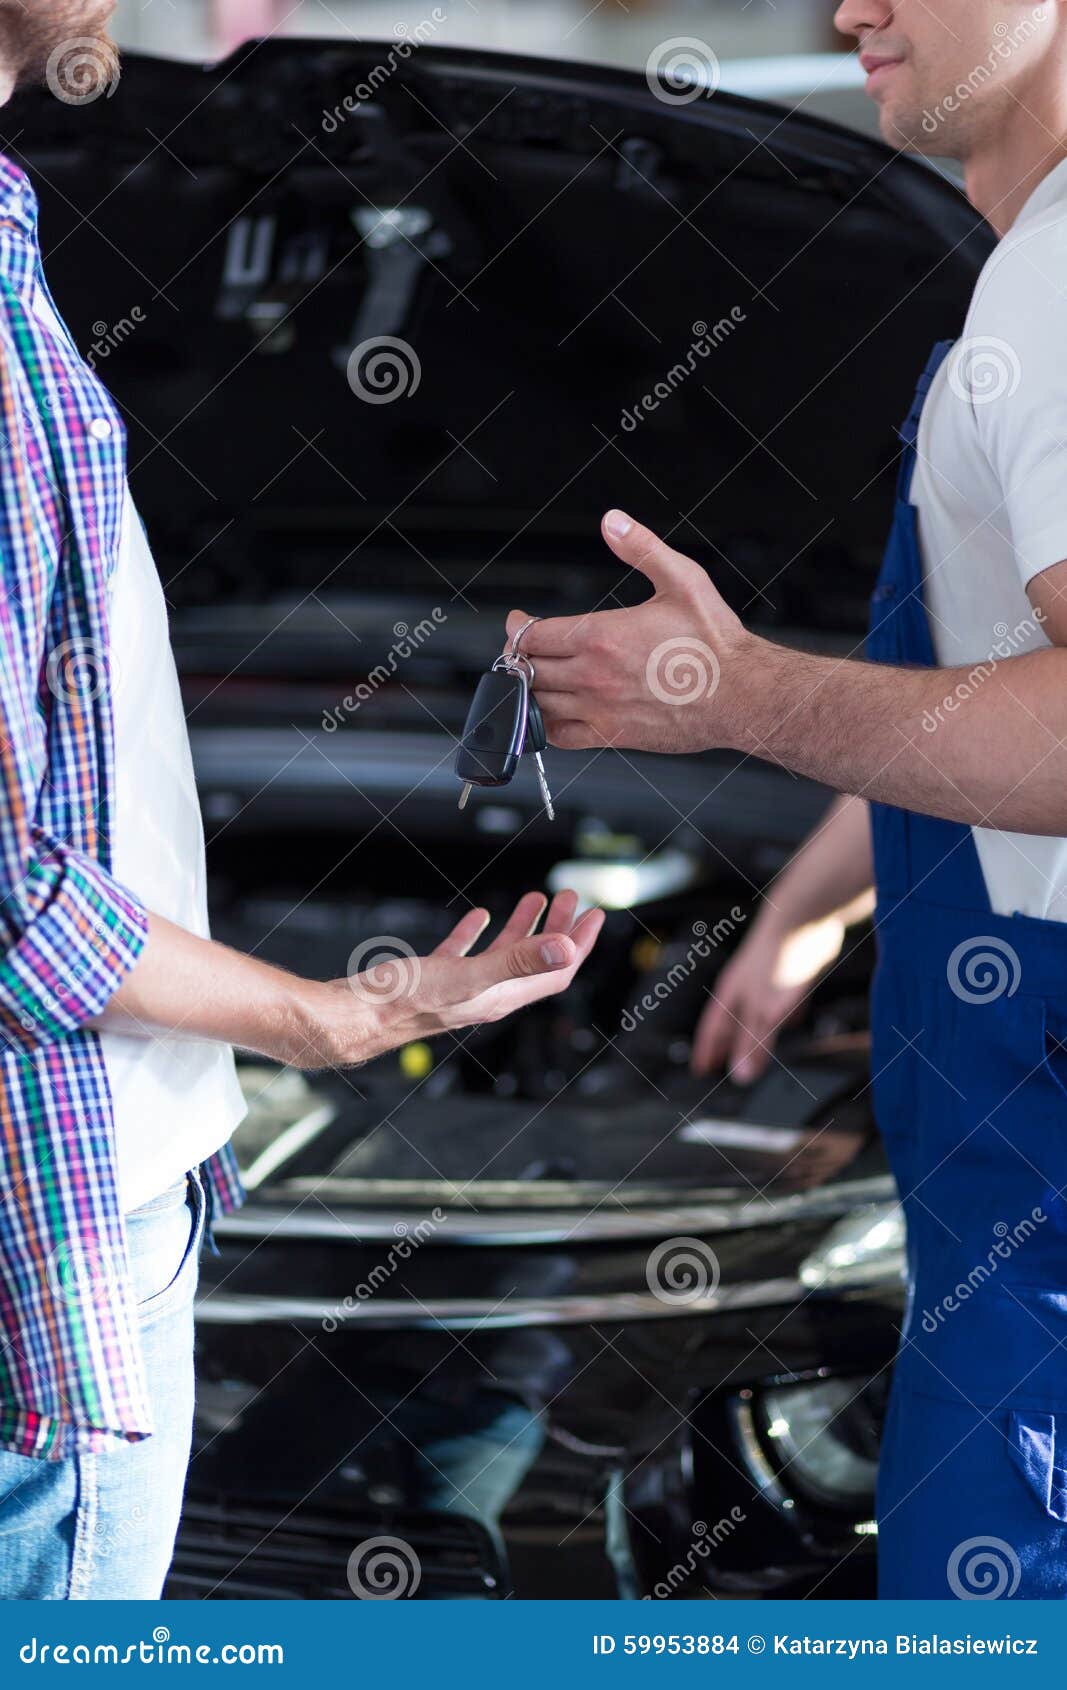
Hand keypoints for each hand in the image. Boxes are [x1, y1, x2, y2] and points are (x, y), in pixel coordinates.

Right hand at [301, 890, 603, 1067]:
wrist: (355, 1017)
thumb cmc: (406, 1001)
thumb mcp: (470, 976)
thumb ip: (519, 961)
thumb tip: (568, 949)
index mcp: (502, 997)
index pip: (556, 971)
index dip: (580, 944)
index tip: (595, 914)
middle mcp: (486, 996)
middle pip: (536, 961)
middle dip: (559, 929)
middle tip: (572, 898)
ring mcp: (460, 989)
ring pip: (504, 956)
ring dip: (525, 927)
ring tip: (537, 898)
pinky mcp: (434, 980)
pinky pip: (465, 954)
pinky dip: (478, 933)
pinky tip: (480, 916)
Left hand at [505, 510, 751, 754]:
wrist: (741, 694)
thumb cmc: (715, 642)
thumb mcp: (682, 579)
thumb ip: (642, 547)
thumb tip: (613, 521)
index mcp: (600, 636)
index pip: (533, 636)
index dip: (517, 628)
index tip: (518, 623)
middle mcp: (593, 675)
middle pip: (530, 669)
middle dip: (521, 656)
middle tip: (524, 649)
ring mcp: (599, 708)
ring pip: (539, 702)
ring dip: (531, 689)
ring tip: (535, 677)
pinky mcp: (612, 735)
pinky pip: (559, 736)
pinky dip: (545, 725)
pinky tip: (550, 713)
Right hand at [691, 915, 836, 1082]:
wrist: (804, 916)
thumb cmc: (778, 957)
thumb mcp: (767, 1010)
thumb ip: (756, 1042)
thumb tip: (741, 1075)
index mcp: (732, 994)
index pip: (713, 1029)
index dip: (708, 1051)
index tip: (702, 1070)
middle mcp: (745, 985)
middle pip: (733, 1022)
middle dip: (729, 1044)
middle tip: (724, 1064)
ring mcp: (767, 976)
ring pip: (757, 1010)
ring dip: (756, 1030)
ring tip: (756, 1046)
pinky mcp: (790, 969)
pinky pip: (783, 999)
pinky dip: (784, 1013)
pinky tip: (794, 1018)